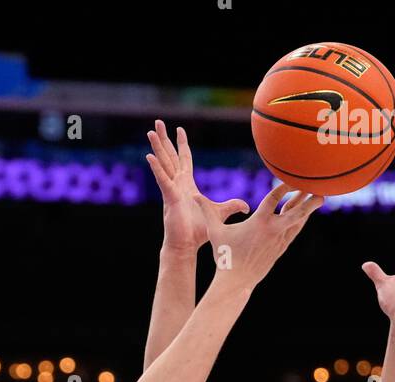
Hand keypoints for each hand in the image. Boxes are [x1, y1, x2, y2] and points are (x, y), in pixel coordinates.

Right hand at [147, 119, 247, 253]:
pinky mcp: (169, 198)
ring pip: (163, 163)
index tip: (179, 130)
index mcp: (187, 185)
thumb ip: (231, 206)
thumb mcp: (219, 214)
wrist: (186, 246)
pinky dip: (156, 169)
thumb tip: (246, 206)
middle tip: (157, 122)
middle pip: (170, 156)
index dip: (181, 145)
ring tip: (150, 132)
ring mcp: (171, 190)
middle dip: (164, 139)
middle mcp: (177, 184)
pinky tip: (149, 156)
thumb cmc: (198, 232)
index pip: (184, 160)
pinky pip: (162, 180)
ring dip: (157, 147)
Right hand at [202, 183, 323, 289]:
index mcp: (258, 223)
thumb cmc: (224, 256)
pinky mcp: (280, 250)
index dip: (284, 187)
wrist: (235, 282)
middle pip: (294, 212)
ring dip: (307, 210)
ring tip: (317, 198)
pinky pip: (293, 233)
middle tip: (319, 189)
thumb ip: (208, 211)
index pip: (274, 199)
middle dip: (307, 200)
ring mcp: (278, 241)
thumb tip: (193, 196)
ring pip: (297, 222)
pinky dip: (299, 223)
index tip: (292, 179)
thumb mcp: (215, 232)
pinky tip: (304, 217)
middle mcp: (272, 231)